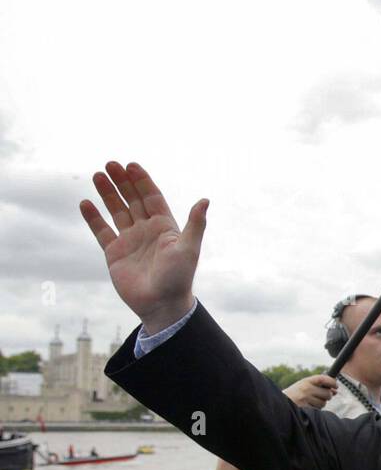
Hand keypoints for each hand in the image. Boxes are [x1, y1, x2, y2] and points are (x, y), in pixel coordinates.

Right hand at [80, 162, 207, 333]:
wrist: (162, 304)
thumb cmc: (178, 277)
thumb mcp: (188, 248)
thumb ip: (195, 224)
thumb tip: (205, 200)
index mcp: (165, 227)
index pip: (152, 197)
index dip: (142, 181)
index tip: (131, 165)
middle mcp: (147, 230)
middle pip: (133, 199)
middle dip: (122, 182)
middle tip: (110, 164)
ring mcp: (130, 240)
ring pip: (117, 211)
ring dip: (107, 194)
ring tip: (98, 175)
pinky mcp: (114, 253)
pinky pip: (102, 231)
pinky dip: (93, 218)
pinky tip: (85, 203)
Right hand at [284, 374, 337, 408]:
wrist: (280, 404)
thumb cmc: (295, 394)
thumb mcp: (304, 386)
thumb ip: (318, 386)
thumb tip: (335, 391)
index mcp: (305, 381)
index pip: (323, 378)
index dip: (332, 382)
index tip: (336, 385)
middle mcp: (306, 389)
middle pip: (327, 393)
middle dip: (327, 396)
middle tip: (322, 396)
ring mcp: (305, 399)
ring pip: (323, 403)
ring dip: (321, 403)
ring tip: (312, 402)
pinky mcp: (304, 408)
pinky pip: (317, 410)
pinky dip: (316, 409)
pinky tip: (308, 407)